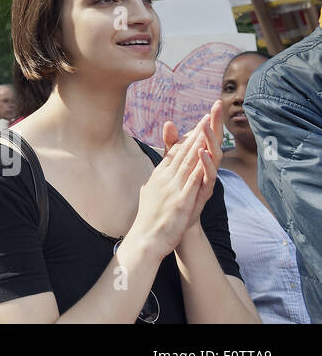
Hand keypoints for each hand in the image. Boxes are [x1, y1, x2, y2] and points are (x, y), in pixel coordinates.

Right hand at [130, 124, 211, 260]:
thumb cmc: (150, 218)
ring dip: (200, 142)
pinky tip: (206, 154)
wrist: (146, 240)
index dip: (188, 137)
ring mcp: (172, 189)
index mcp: (158, 175)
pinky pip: (192, 180)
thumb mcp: (151, 192)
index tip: (199, 123)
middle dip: (197, 133)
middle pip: (183, 152)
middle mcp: (164, 178)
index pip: (175, 152)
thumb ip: (158, 178)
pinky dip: (199, 166)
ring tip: (209, 127)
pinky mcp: (180, 201)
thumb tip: (160, 170)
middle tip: (208, 115)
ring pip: (188, 161)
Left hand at [163, 103, 222, 224]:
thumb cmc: (178, 189)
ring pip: (215, 156)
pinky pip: (209, 175)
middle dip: (216, 124)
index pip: (207, 135)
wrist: (176, 218)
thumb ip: (172, 144)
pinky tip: (202, 152)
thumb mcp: (173, 163)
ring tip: (206, 126)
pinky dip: (206, 163)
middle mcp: (207, 166)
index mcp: (201, 157)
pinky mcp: (205, 191)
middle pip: (215, 141)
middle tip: (218, 107)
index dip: (211, 120)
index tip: (215, 103)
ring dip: (211, 141)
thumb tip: (169, 123)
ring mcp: (208, 178)